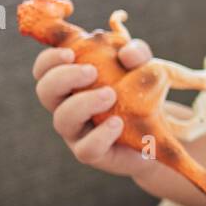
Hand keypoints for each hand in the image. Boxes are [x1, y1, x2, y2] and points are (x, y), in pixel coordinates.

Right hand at [32, 37, 154, 178]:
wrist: (160, 132)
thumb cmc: (142, 94)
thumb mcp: (144, 67)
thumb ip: (137, 54)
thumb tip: (127, 54)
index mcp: (71, 84)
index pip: (45, 70)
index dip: (49, 60)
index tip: (70, 52)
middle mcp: (67, 107)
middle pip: (46, 91)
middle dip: (63, 77)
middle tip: (91, 71)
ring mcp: (77, 132)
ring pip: (63, 119)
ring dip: (83, 103)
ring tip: (110, 94)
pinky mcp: (94, 153)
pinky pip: (87, 148)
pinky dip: (100, 134)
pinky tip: (117, 123)